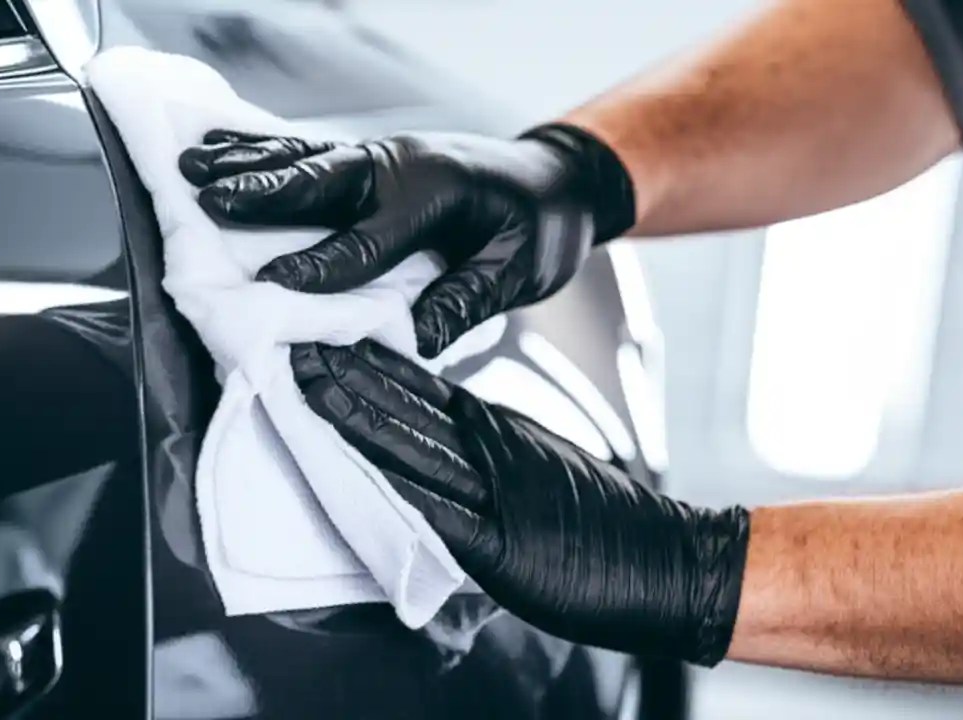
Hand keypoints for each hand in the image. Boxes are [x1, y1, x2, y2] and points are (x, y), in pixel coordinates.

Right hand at [180, 126, 635, 356]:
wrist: (560, 178)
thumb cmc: (543, 227)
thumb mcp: (521, 269)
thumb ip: (466, 299)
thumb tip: (415, 339)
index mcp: (438, 194)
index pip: (370, 238)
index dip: (322, 264)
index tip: (273, 283)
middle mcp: (402, 166)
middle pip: (321, 179)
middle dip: (262, 191)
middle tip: (205, 195)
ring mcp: (383, 156)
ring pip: (306, 158)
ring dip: (247, 161)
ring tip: (191, 162)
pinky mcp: (372, 160)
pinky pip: (309, 152)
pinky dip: (262, 149)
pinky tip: (221, 144)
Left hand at [290, 339, 749, 664]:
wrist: (667, 561)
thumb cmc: (604, 521)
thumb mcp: (538, 463)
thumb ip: (487, 446)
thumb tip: (434, 427)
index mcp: (496, 433)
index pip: (419, 391)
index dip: (368, 366)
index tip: (326, 341)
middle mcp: (488, 453)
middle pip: (405, 406)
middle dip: (347, 376)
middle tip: (296, 342)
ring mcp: (492, 495)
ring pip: (410, 444)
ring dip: (355, 412)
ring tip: (309, 378)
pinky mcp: (496, 545)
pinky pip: (433, 506)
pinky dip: (393, 478)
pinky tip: (357, 455)